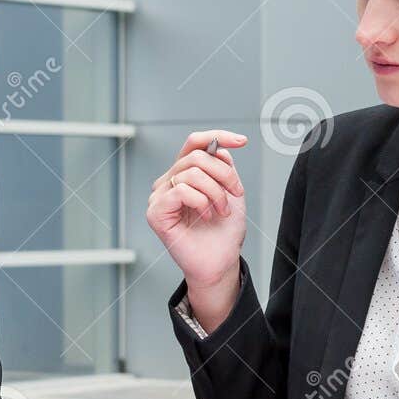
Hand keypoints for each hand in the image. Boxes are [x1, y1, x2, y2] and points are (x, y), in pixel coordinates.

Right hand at [145, 131, 248, 308]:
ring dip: (215, 193)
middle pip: (196, 157)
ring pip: (191, 173)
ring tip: (221, 212)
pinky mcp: (155, 213)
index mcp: (184, 174)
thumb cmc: (223, 232)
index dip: (218, 136)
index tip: (242, 141)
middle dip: (224, 174)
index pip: (194, 143)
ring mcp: (159, 197)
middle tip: (236, 195)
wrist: (220, 261)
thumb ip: (223, 167)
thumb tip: (216, 148)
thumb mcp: (230, 192)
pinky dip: (201, 202)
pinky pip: (181, 191)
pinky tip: (206, 217)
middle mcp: (168, 182)